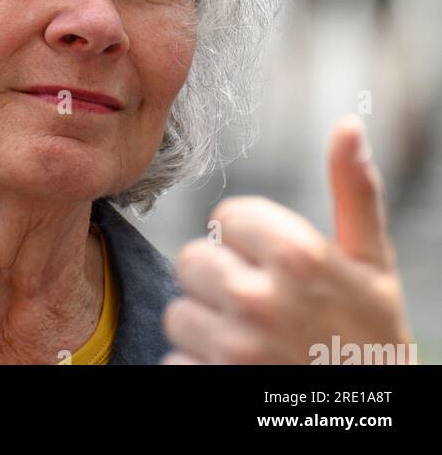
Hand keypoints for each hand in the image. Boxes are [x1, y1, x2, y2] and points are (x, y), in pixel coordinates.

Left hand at [161, 115, 415, 363]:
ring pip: (179, 312)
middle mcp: (260, 298)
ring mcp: (233, 348)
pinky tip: (236, 375)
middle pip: (191, 259)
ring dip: (207, 329)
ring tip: (252, 345)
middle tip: (261, 309)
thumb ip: (354, 191)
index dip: (249, 243)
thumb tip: (348, 123)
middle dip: (220, 282)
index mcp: (298, 256)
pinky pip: (175, 360)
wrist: (373, 426)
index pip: (226, 216)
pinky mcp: (209, 387)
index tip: (277, 269)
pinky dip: (198, 370)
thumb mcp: (373, 267)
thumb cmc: (372, 342)